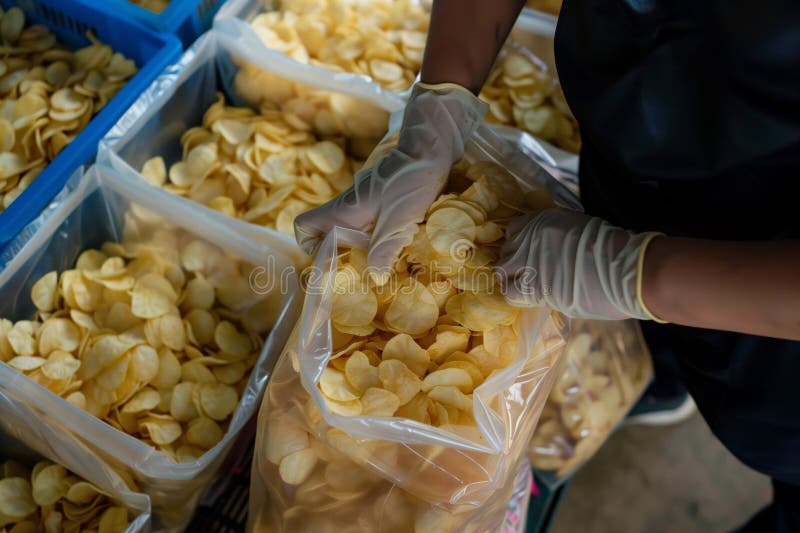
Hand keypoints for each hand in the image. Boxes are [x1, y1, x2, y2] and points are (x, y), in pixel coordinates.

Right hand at [294, 82, 486, 281]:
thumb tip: (374, 277)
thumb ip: (385, 247)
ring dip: (359, 252)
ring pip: (348, 234)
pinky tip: (398, 250)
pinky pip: (367, 229)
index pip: (304, 227)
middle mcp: (348, 209)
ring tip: (381, 267)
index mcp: (344, 210)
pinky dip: (376, 242)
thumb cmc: (412, 178)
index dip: (311, 249)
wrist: (431, 147)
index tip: (333, 266)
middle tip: (360, 274)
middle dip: (338, 258)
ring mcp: (364, 206)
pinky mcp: (381, 205)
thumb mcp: (400, 217)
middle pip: (326, 237)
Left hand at [495, 208, 663, 319]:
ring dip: (511, 278)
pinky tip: (528, 297)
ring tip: (525, 286)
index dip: (520, 242)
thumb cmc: (616, 250)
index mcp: (545, 219)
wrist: (627, 269)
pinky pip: (510, 292)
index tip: (526, 252)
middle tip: (526, 271)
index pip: (516, 228)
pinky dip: (515, 295)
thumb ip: (561, 236)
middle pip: (507, 249)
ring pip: (503, 270)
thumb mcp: (583, 227)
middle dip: (514, 260)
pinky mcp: (535, 287)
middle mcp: (532, 238)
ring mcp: (530, 262)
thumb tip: (553, 249)